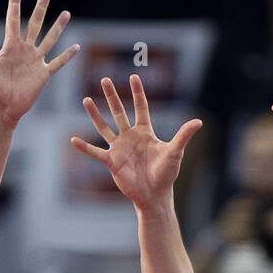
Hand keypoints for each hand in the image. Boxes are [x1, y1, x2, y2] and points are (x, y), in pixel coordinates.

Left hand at [0, 0, 78, 124]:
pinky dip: (67, 56)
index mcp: (10, 46)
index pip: (13, 19)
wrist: (2, 108)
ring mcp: (35, 61)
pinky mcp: (43, 75)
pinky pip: (57, 63)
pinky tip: (76, 47)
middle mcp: (24, 50)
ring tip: (66, 13)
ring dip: (58, 27)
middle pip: (35, 24)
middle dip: (41, 8)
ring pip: (49, 39)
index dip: (15, 3)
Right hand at [70, 74, 201, 206]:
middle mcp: (130, 137)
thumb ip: (183, 135)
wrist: (154, 195)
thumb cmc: (166, 174)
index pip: (141, 108)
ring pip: (104, 127)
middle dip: (112, 96)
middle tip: (105, 79)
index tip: (133, 77)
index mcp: (145, 132)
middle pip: (119, 112)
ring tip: (86, 100)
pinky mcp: (112, 161)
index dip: (138, 93)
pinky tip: (73, 140)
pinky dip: (84, 147)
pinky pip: (95, 152)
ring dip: (95, 114)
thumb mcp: (175, 152)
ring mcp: (119, 148)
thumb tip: (198, 121)